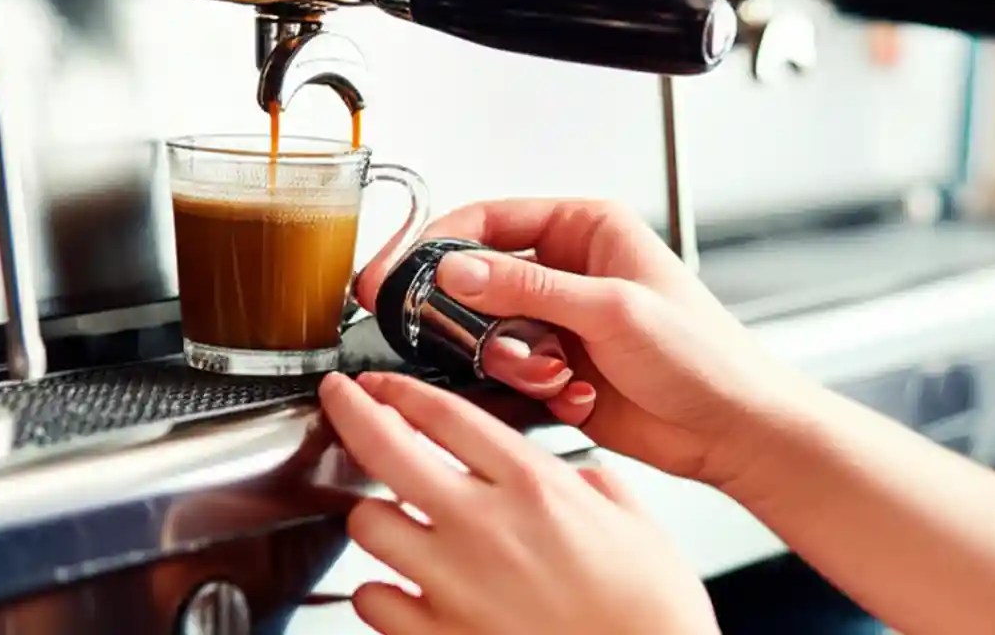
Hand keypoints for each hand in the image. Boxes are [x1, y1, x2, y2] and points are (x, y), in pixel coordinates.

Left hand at [319, 371, 718, 634]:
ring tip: (392, 519)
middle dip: (351, 412)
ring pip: (368, 524)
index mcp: (534, 487)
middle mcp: (484, 526)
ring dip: (375, 516)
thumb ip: (596, 488)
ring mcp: (454, 583)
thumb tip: (579, 480)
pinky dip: (379, 592)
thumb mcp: (639, 525)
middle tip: (340, 400)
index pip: (445, 415)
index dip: (400, 390)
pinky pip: (372, 600)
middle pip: (386, 449)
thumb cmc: (654, 616)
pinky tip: (398, 590)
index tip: (380, 384)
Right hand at [354, 199, 800, 486]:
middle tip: (483, 343)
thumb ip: (528, 290)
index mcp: (587, 229)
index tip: (402, 270)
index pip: (491, 219)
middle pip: (481, 280)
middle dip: (481, 320)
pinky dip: (530, 388)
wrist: (731, 428)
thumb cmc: (703, 356)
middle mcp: (569, 270)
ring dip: (514, 361)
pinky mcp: (557, 367)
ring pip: (490, 332)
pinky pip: (508, 372)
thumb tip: (458, 271)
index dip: (441, 242)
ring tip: (558, 375)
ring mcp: (561, 320)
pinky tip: (575, 394)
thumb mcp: (612, 310)